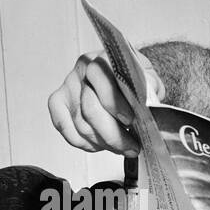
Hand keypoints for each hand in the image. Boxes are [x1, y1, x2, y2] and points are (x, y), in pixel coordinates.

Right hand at [47, 50, 163, 155]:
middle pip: (89, 108)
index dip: (114, 103)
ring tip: (122, 148)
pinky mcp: (58, 102)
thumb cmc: (134, 81)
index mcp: (103, 60)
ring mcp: (68, 87)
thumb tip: (150, 104)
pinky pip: (66, 130)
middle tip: (131, 147)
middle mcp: (82, 71)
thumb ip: (151, 88)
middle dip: (113, 134)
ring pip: (80, 123)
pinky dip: (85, 143)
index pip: (101, 78)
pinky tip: (102, 145)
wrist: (123, 79)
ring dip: (103, 142)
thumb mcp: (148, 79)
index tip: (131, 121)